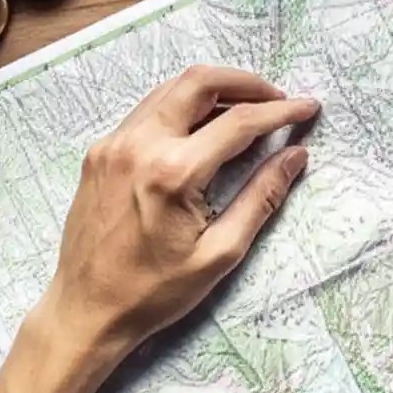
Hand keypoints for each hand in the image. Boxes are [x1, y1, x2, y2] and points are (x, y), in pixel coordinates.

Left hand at [0, 66, 317, 392]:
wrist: (85, 310)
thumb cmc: (154, 292)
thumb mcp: (219, 252)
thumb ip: (262, 197)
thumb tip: (296, 156)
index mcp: (172, 173)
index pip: (238, 122)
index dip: (280, 111)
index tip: (307, 107)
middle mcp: (139, 145)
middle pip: (200, 82)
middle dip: (245, 82)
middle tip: (276, 98)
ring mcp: (113, 143)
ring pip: (171, 89)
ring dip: (213, 90)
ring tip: (245, 110)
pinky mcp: (100, 151)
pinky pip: (148, 110)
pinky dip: (182, 106)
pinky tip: (201, 128)